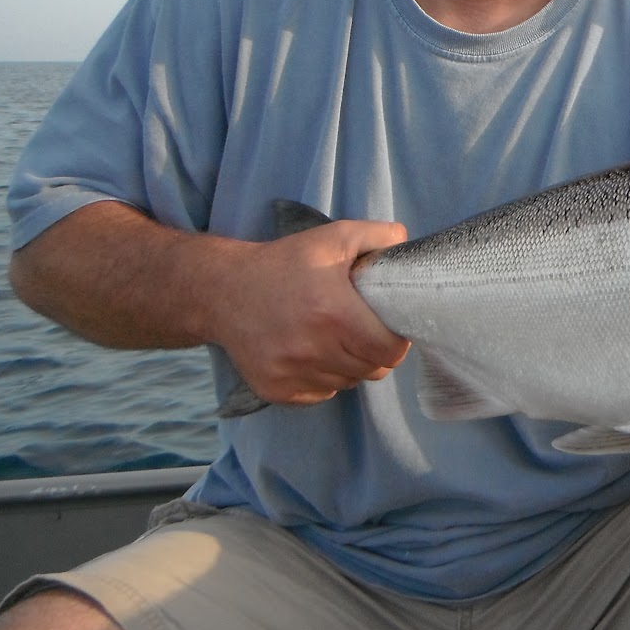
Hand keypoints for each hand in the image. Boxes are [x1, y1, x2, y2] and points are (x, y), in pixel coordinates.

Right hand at [206, 219, 411, 407]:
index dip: (397, 340)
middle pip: (373, 370)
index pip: (390, 351)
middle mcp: (313, 350)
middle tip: (364, 330)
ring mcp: (292, 373)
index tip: (389, 326)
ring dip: (350, 365)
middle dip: (376, 352)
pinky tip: (313, 352)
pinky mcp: (276, 390)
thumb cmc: (285, 263)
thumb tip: (406, 243)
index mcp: (334, 314)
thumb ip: (378, 236)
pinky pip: (322, 393)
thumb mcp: (333, 237)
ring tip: (335, 337)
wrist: (223, 291)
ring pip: (348, 383)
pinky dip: (326, 378)